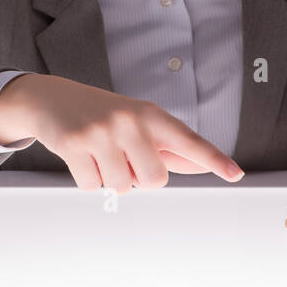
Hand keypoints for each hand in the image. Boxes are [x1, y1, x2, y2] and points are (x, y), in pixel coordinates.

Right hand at [0, 73, 244, 192]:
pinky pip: (92, 187)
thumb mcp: (138, 123)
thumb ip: (168, 147)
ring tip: (99, 153)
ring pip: (122, 187)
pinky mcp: (73, 143)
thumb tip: (201, 166)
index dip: (214, 159)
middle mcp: (129, 120)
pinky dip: (87, 178)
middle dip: (140, 178)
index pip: (188, 140)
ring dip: (111, 178)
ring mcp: (101, 131)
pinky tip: (80, 155)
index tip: (236, 174)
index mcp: (151, 114)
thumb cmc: (102, 114)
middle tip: (124, 158)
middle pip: (155, 180)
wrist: (51, 99)